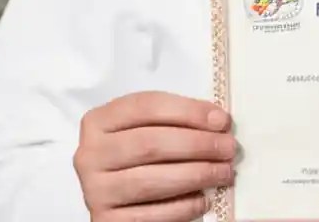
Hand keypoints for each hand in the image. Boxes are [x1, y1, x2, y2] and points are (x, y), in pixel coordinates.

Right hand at [74, 91, 237, 220]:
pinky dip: (183, 207)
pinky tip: (203, 199)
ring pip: (150, 181)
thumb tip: (218, 122)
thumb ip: (175, 121)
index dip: (188, 111)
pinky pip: (150, 215)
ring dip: (196, 175)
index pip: (146, 107)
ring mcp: (95, 190)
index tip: (221, 120)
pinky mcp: (106, 221)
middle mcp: (90, 154)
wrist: (121, 196)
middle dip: (197, 144)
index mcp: (99, 122)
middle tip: (228, 148)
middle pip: (149, 143)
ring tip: (223, 173)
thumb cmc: (140, 155)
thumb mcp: (149, 128)